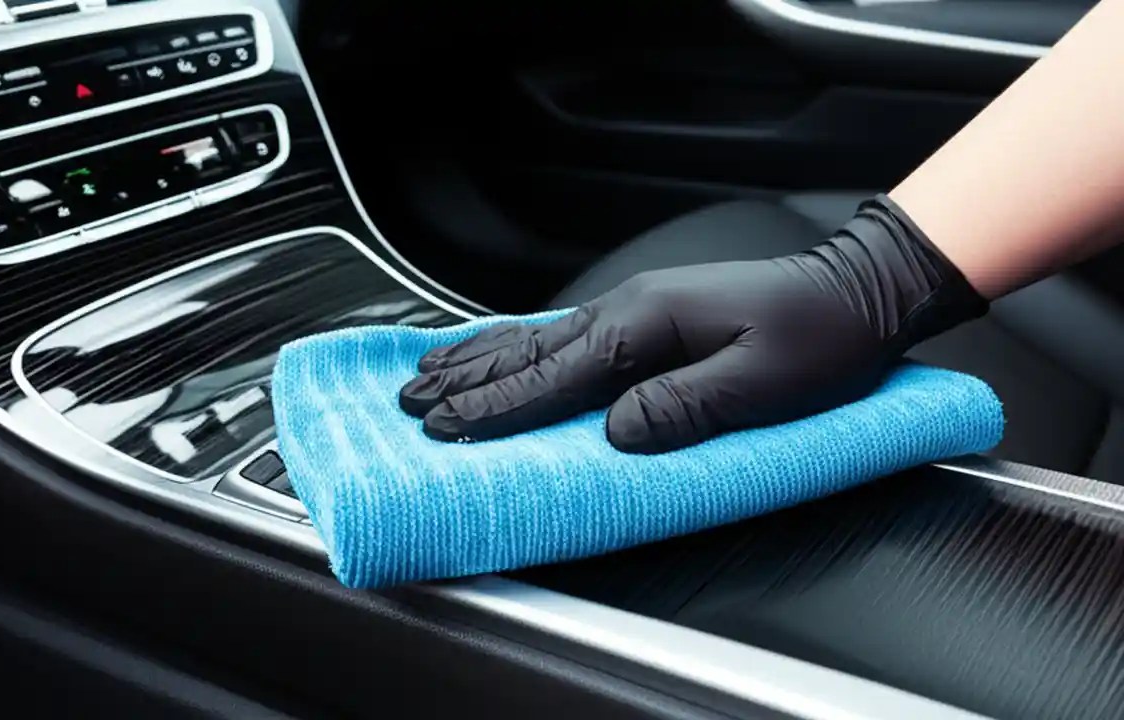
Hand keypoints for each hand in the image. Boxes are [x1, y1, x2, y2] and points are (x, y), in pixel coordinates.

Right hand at [399, 195, 987, 452]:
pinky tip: (497, 353)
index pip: (555, 375)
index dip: (497, 407)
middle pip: (529, 352)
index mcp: (646, 325)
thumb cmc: (819, 337)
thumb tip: (614, 434)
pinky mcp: (647, 319)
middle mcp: (628, 310)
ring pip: (538, 339)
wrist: (856, 290)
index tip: (445, 427)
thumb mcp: (761, 385)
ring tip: (430, 372)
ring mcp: (634, 310)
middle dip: (468, 380)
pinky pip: (564, 337)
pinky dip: (518, 347)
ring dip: (481, 359)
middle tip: (410, 402)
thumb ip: (683, 410)